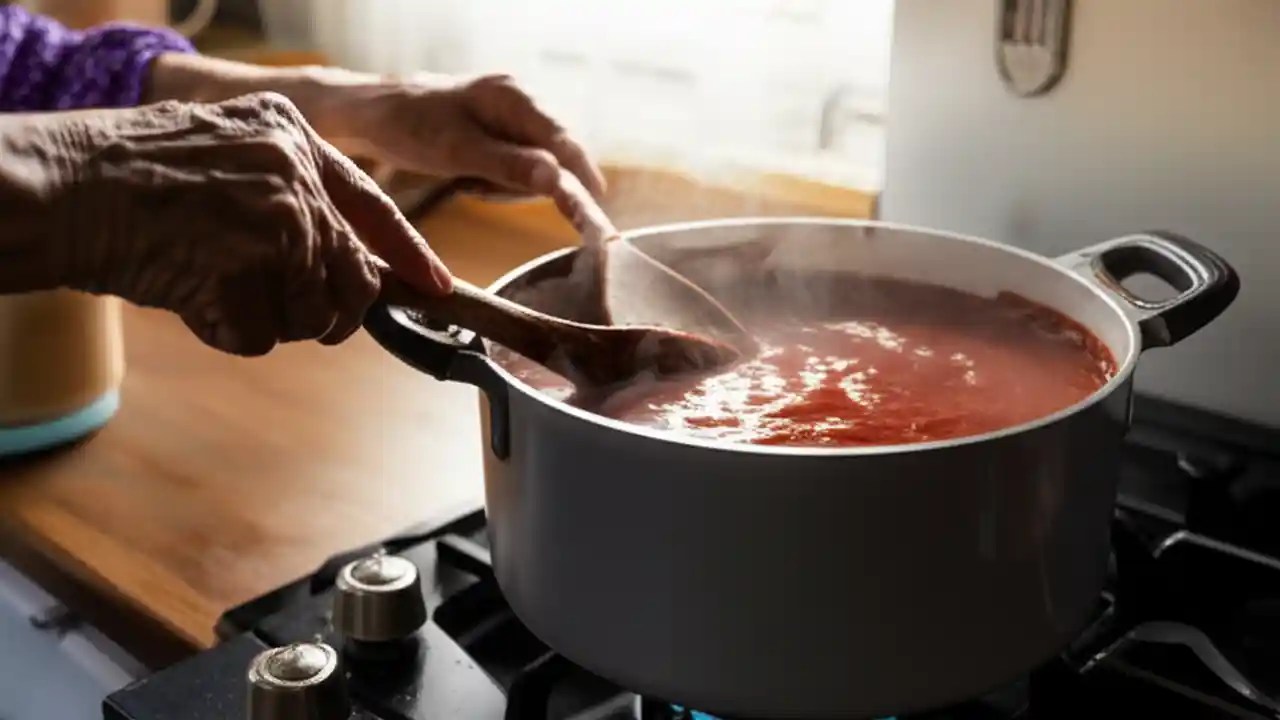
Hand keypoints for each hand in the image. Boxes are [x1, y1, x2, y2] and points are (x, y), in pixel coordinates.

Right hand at [47, 92, 449, 355]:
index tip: (436, 286)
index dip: (407, 253)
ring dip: (268, 320)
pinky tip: (191, 297)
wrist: (63, 187)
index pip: (373, 205)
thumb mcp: (227, 153)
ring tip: (214, 284)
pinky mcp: (247, 271)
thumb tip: (344, 261)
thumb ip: (290, 194)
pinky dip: (226, 332)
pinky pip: (260, 338)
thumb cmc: (132, 176)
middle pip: (352, 279)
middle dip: (328, 312)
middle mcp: (296, 178)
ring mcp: (276, 224)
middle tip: (285, 310)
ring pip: (311, 315)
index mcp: (294, 138)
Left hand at [313, 73, 606, 210]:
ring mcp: (515, 120)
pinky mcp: (505, 137)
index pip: (566, 142)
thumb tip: (557, 180)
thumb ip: (508, 165)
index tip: (597, 212)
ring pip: (536, 169)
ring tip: (468, 183)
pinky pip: (518, 170)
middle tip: (478, 188)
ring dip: (507, 187)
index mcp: (516, 96)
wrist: (374, 115)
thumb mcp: (456, 151)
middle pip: (555, 159)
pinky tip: (468, 180)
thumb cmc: (410, 126)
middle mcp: (523, 103)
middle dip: (525, 185)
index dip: (583, 177)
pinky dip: (497, 184)